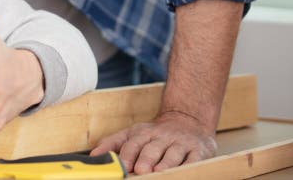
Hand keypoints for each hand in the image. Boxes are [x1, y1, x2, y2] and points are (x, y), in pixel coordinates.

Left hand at [90, 111, 216, 173]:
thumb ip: (112, 143)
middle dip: (144, 159)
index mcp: (142, 133)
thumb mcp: (132, 134)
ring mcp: (181, 143)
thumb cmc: (155, 135)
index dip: (127, 155)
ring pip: (172, 153)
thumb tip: (93, 156)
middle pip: (151, 148)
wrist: (188, 121)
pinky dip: (189, 164)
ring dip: (165, 163)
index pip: (132, 143)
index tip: (122, 166)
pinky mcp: (199, 150)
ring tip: (158, 171)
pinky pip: (194, 158)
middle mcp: (161, 137)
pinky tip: (183, 170)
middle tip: (139, 170)